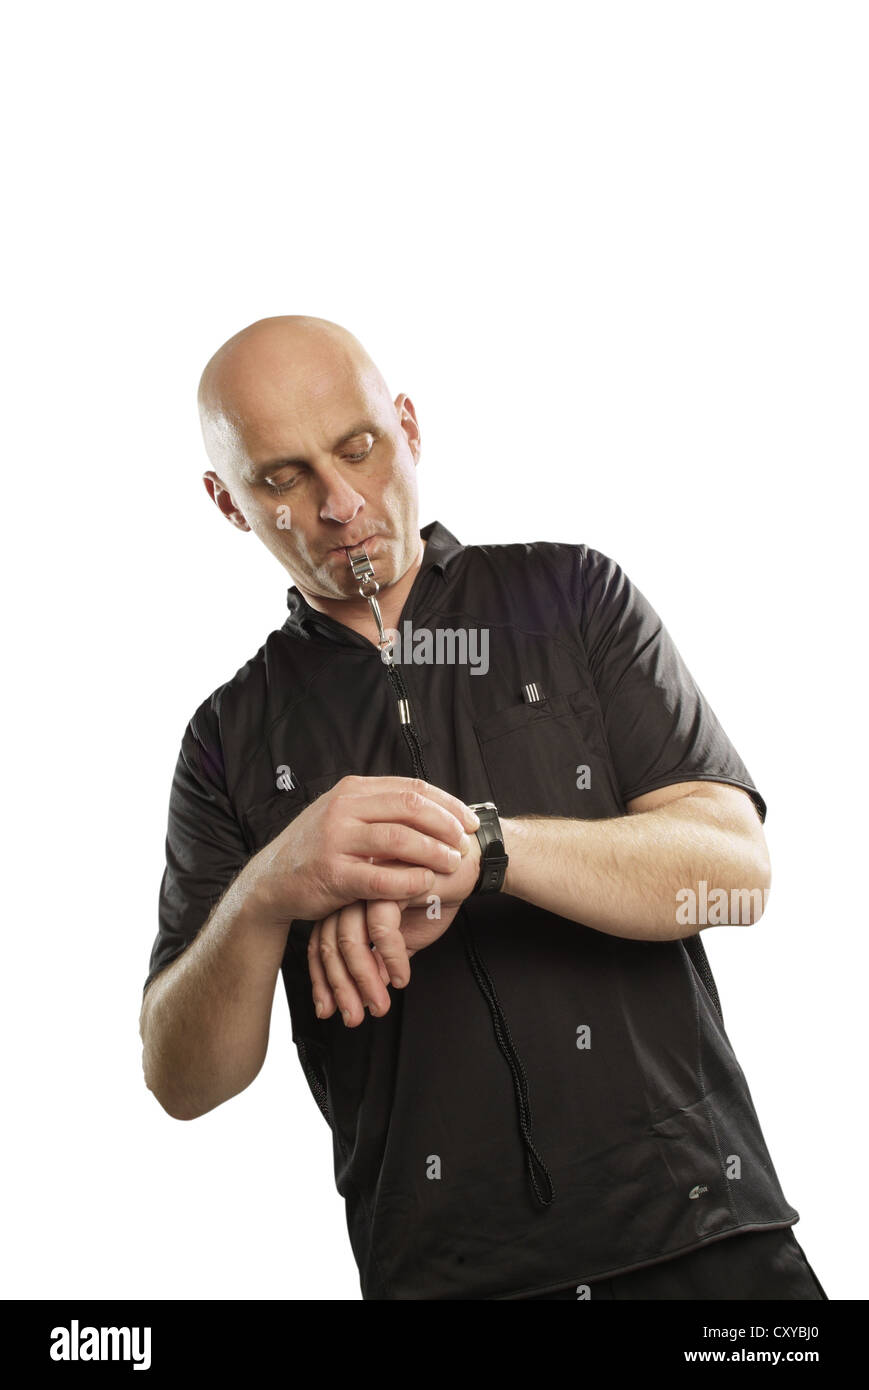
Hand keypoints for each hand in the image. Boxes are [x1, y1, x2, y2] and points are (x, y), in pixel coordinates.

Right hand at [250, 774, 479, 925]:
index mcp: (352, 790)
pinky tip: (426, 884)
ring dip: (434, 852)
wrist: (271, 881)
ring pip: (400, 840)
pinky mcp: (333, 874)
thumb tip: (431, 806)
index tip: (469, 820)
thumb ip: (379, 807)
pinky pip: (382, 877)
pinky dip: (410, 880)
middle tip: (464, 843)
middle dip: (446, 825)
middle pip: (410, 807)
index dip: (447, 803)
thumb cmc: (317, 849)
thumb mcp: (344, 815)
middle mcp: (344, 808)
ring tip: (453, 863)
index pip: (411, 788)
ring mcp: (336, 840)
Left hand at [308, 832, 481, 1025]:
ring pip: (350, 938)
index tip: (328, 1010)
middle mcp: (351, 888)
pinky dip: (390, 958)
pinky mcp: (390, 879)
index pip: (321, 941)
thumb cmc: (437, 895)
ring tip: (380, 1005)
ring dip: (364, 979)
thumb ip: (383, 959)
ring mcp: (367, 881)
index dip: (322, 979)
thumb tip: (369, 992)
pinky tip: (402, 977)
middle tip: (355, 1018)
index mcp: (348, 898)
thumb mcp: (406, 936)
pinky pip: (381, 927)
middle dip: (341, 987)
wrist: (470, 866)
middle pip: (328, 941)